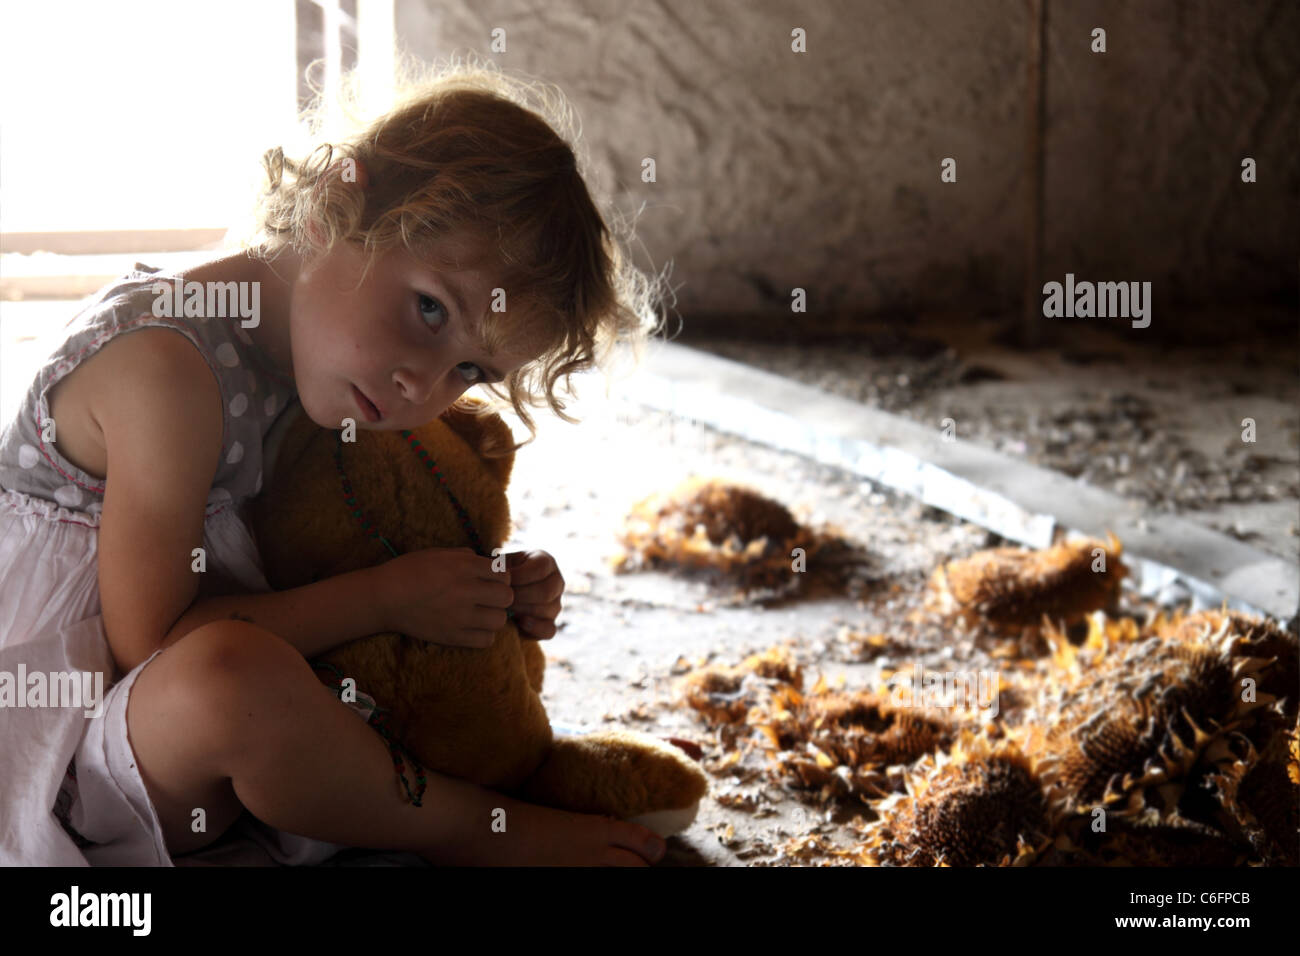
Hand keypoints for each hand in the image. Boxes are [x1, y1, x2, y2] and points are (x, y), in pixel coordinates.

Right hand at [373, 547, 512, 647]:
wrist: (384, 597)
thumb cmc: (409, 571)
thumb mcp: (439, 553)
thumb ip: (466, 556)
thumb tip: (488, 565)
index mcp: (463, 566)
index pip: (503, 574)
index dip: (499, 577)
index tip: (489, 580)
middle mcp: (465, 590)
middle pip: (507, 597)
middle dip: (500, 596)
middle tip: (488, 597)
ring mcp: (459, 616)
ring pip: (499, 620)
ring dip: (493, 616)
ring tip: (481, 613)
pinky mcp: (452, 636)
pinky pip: (486, 640)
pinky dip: (483, 634)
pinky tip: (473, 627)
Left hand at [502, 550, 563, 639]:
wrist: (500, 591)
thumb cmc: (499, 574)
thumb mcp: (500, 564)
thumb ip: (500, 568)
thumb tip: (500, 579)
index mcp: (546, 562)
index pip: (541, 568)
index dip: (519, 576)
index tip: (501, 581)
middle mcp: (556, 581)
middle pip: (546, 591)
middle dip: (520, 596)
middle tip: (501, 598)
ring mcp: (556, 603)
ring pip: (546, 610)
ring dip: (522, 610)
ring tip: (505, 608)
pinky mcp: (551, 623)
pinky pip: (550, 630)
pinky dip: (535, 628)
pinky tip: (519, 622)